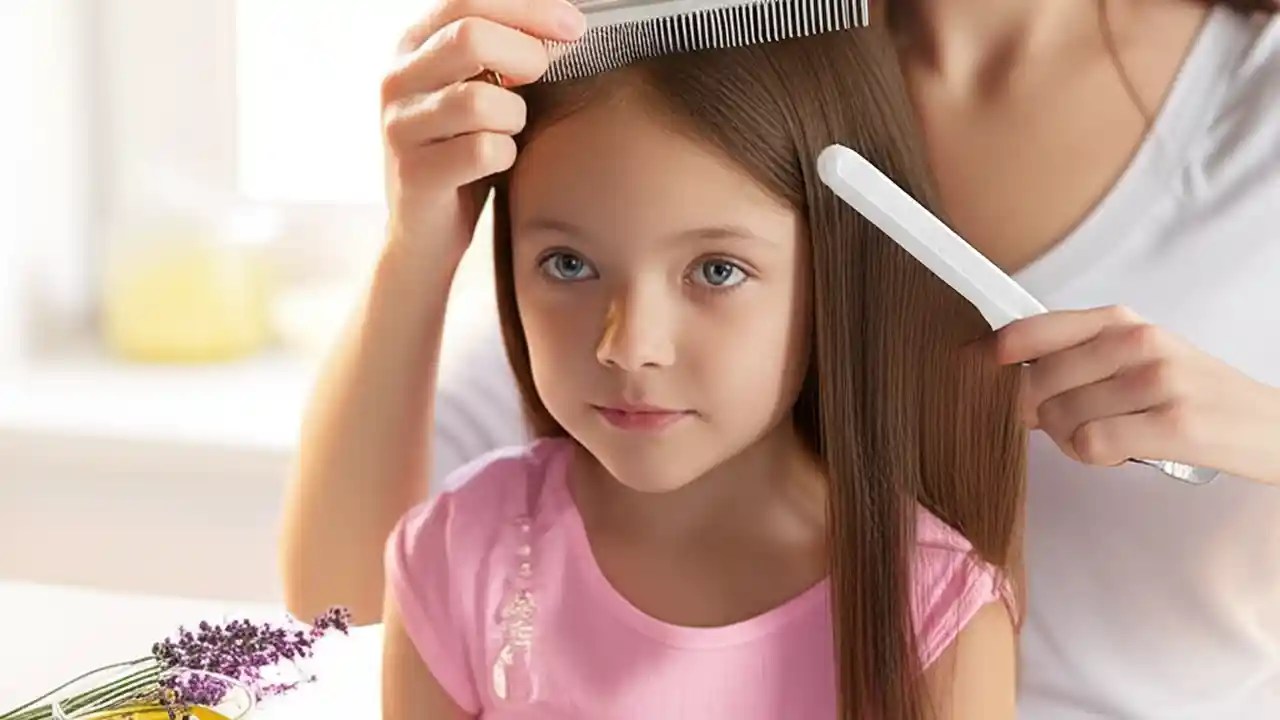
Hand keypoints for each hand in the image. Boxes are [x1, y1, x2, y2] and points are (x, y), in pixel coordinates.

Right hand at [381, 0, 585, 258]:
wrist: (424, 233)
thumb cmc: (462, 152)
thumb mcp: (475, 89)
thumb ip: (501, 52)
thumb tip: (564, 21)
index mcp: (412, 47)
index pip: (467, 1)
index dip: (527, 8)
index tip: (574, 24)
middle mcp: (397, 80)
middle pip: (470, 37)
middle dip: (526, 53)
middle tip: (545, 75)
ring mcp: (401, 128)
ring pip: (479, 100)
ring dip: (514, 115)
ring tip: (510, 129)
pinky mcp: (415, 175)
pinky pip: (483, 151)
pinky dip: (506, 155)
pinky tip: (500, 162)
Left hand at [994, 305, 1279, 484]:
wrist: (1269, 425)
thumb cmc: (1189, 393)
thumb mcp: (1132, 359)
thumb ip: (1073, 361)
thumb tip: (1001, 377)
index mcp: (1120, 321)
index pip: (1034, 330)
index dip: (994, 355)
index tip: (974, 369)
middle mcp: (1137, 342)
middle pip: (1037, 383)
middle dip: (1038, 413)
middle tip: (1067, 422)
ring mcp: (1157, 381)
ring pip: (1060, 418)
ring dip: (1071, 439)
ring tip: (1109, 434)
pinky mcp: (1174, 424)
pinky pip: (1091, 444)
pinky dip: (1096, 456)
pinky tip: (1123, 449)